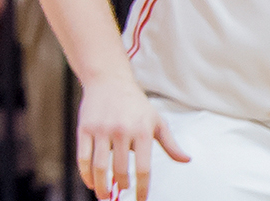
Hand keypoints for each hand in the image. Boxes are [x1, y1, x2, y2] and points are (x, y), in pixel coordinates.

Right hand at [77, 75, 190, 199]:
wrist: (108, 80)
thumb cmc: (135, 103)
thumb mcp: (156, 121)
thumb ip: (170, 144)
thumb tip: (186, 160)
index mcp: (142, 132)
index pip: (143, 169)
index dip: (141, 189)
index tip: (140, 200)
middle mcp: (121, 131)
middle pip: (120, 170)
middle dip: (121, 187)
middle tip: (120, 195)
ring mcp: (101, 130)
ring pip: (99, 166)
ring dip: (101, 186)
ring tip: (103, 196)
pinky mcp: (84, 128)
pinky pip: (82, 156)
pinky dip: (85, 173)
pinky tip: (90, 182)